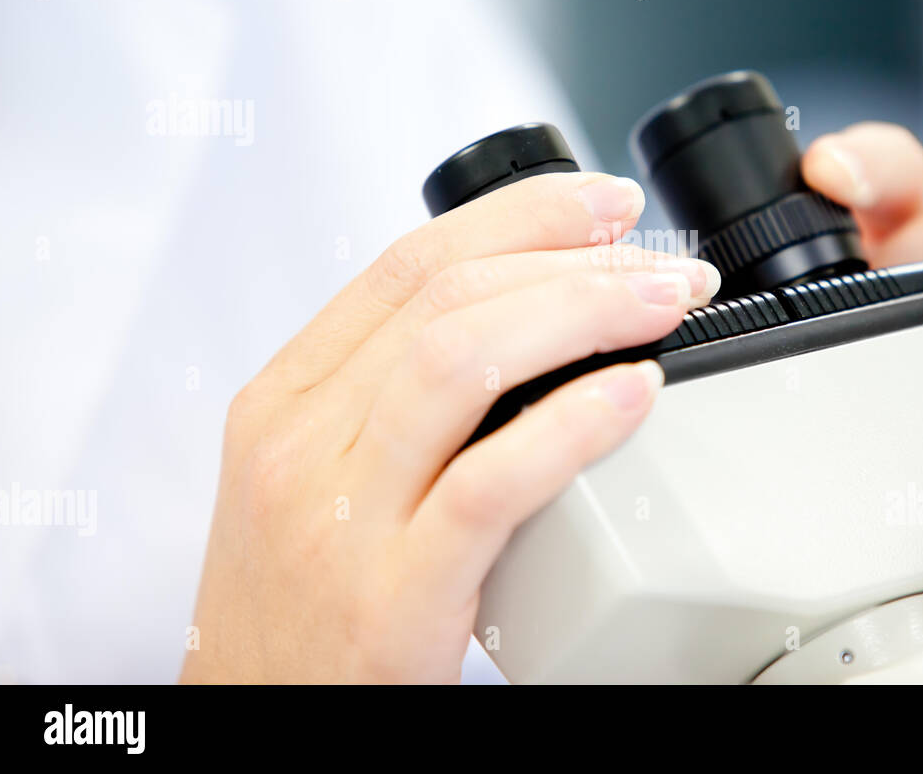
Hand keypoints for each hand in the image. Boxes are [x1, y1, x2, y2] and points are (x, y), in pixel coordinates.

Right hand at [181, 173, 719, 682]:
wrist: (257, 726)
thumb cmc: (301, 603)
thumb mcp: (316, 475)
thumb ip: (391, 395)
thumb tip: (519, 317)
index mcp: (286, 398)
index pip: (407, 264)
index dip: (519, 216)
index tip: (603, 203)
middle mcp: (301, 442)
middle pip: (447, 297)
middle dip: (573, 259)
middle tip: (662, 261)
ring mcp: (340, 518)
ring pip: (463, 362)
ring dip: (583, 313)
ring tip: (665, 304)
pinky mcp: (390, 597)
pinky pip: (488, 485)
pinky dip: (570, 424)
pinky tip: (633, 395)